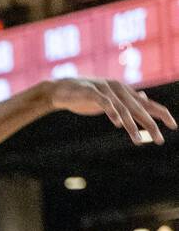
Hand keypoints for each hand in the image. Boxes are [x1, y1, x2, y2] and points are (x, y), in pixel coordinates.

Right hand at [48, 78, 175, 145]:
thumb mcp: (111, 98)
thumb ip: (128, 99)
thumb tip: (145, 98)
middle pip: (139, 109)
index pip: (147, 105)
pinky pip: (105, 103)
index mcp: (125, 93)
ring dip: (131, 126)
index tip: (173, 126)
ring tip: (137, 140)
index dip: (161, 114)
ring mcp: (106, 90)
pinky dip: (112, 112)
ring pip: (123, 109)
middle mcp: (119, 90)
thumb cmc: (87, 96)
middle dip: (150, 125)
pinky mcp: (92, 92)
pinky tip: (117, 123)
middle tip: (160, 140)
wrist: (62, 90)